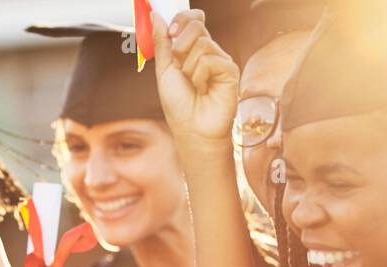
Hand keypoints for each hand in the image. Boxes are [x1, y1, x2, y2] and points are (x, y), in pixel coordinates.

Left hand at [153, 9, 240, 148]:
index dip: (182, 18)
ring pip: (201, 43)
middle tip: (179, 66)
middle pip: (196, 25)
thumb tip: (156, 16)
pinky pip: (210, 59)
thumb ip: (162, 43)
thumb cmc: (179, 105)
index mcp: (191, 49)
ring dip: (188, 67)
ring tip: (193, 85)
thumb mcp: (164, 71)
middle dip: (180, 45)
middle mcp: (208, 51)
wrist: (192, 129)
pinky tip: (204, 89)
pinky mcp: (230, 70)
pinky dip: (200, 76)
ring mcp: (220, 59)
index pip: (193, 19)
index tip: (171, 31)